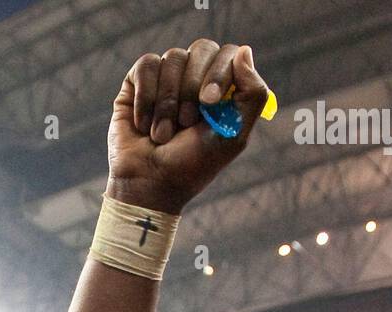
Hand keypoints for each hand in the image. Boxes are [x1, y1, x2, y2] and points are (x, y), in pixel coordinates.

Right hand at [107, 40, 272, 214]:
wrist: (150, 183)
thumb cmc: (192, 166)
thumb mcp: (234, 136)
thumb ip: (253, 95)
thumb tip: (244, 51)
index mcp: (221, 87)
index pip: (228, 54)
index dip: (220, 73)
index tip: (209, 103)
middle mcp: (195, 77)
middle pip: (202, 48)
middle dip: (193, 89)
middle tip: (185, 124)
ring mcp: (167, 77)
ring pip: (173, 57)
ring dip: (168, 103)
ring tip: (163, 134)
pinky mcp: (138, 82)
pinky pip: (147, 65)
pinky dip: (147, 98)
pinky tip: (145, 125)